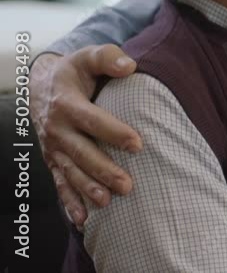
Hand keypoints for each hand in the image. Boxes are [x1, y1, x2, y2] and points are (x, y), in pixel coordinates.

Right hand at [29, 46, 141, 226]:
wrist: (40, 84)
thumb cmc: (74, 71)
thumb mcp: (87, 57)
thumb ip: (107, 57)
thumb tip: (130, 65)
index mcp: (67, 104)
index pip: (92, 120)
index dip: (115, 132)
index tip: (138, 144)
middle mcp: (57, 129)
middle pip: (82, 152)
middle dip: (104, 170)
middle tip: (128, 185)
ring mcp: (52, 147)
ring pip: (70, 172)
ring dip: (87, 189)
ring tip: (107, 202)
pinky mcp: (52, 160)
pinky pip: (59, 183)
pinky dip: (69, 202)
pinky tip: (82, 219)